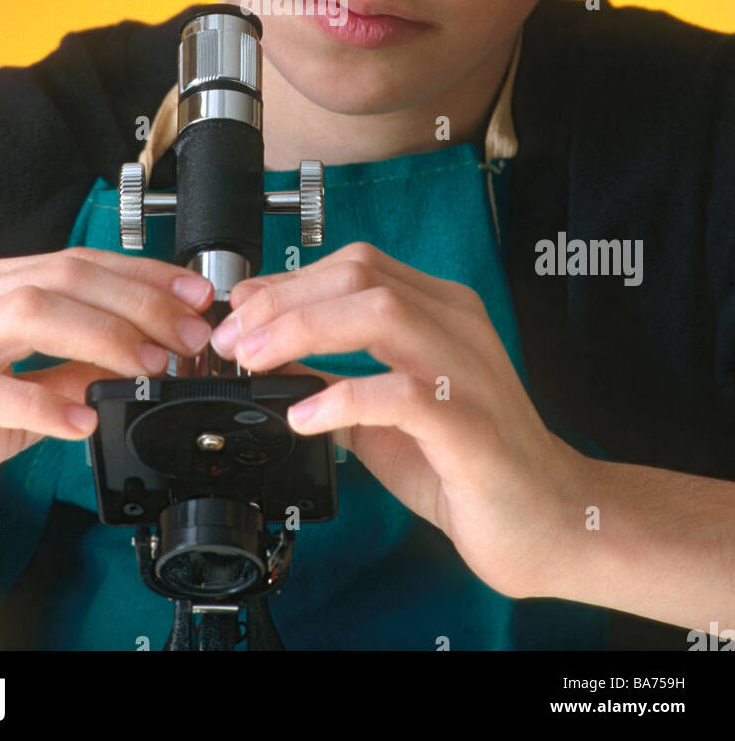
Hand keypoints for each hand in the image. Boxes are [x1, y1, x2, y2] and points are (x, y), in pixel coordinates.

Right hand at [0, 246, 214, 513]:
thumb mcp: (3, 393)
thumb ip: (59, 377)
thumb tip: (126, 369)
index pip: (79, 263)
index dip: (144, 276)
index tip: (196, 297)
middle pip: (65, 276)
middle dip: (140, 301)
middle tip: (189, 334)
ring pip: (28, 311)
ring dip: (100, 336)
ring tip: (146, 367)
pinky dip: (39, 404)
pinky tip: (79, 423)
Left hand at [213, 241, 587, 599]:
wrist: (554, 521)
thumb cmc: (471, 466)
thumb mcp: (388, 414)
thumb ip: (338, 380)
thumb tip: (271, 363)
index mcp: (440, 311)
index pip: (356, 265)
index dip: (288, 280)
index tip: (239, 310)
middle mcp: (457, 326)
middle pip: (360, 276)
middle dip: (282, 300)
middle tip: (233, 340)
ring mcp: (467, 371)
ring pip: (381, 312)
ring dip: (303, 330)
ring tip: (256, 363)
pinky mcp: (472, 425)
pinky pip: (403, 394)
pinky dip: (343, 397)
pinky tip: (305, 416)